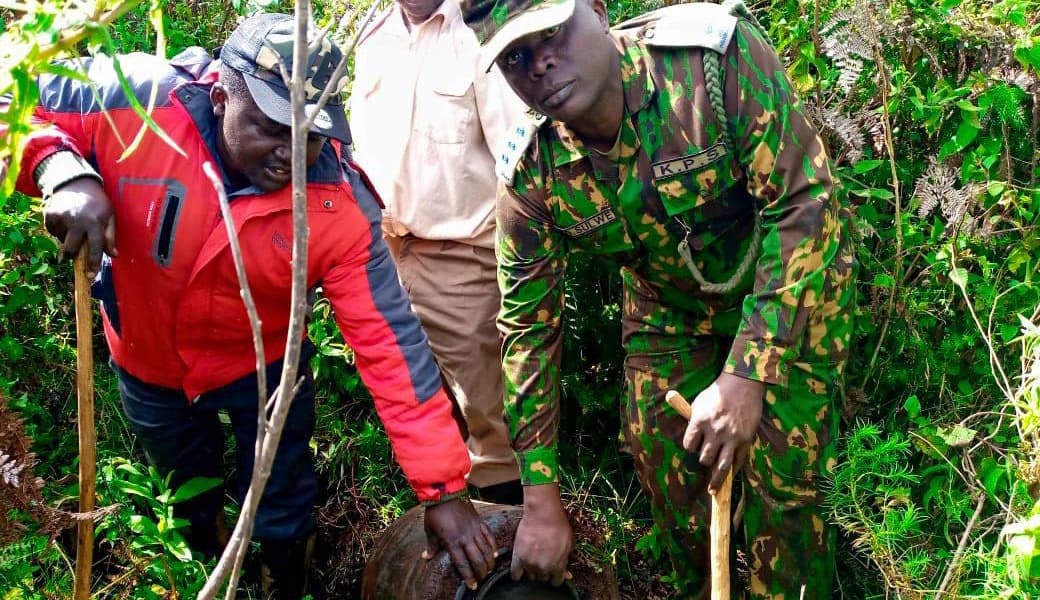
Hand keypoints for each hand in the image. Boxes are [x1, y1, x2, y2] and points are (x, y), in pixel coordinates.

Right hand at [43, 177, 115, 278]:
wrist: (76, 182)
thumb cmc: (97, 202)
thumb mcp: (109, 216)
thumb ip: (110, 236)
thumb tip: (113, 255)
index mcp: (94, 222)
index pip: (95, 248)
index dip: (93, 263)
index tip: (90, 276)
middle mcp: (76, 220)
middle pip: (71, 249)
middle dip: (72, 255)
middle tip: (75, 254)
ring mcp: (61, 217)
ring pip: (61, 241)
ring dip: (67, 239)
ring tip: (74, 226)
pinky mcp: (49, 214)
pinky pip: (52, 232)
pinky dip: (58, 231)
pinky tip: (65, 221)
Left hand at [424, 497, 497, 589]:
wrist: (446, 493)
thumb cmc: (436, 512)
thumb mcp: (430, 530)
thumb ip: (431, 546)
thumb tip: (426, 557)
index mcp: (452, 542)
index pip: (462, 564)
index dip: (468, 577)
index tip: (472, 585)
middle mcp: (465, 538)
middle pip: (477, 559)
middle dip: (481, 572)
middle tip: (482, 579)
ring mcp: (474, 529)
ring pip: (486, 550)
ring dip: (489, 562)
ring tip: (490, 570)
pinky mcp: (479, 522)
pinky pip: (489, 536)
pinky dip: (493, 546)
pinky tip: (496, 554)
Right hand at [510, 484, 572, 585]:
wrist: (543, 514)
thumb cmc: (558, 526)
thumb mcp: (569, 545)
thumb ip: (566, 561)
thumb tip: (567, 575)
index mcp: (557, 567)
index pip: (556, 582)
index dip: (556, 576)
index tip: (554, 570)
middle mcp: (543, 569)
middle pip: (543, 579)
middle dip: (544, 571)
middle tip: (543, 560)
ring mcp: (529, 564)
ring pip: (530, 576)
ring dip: (532, 570)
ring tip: (533, 559)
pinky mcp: (518, 558)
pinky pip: (515, 574)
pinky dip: (517, 574)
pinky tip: (520, 569)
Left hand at [682, 372, 764, 493]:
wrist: (742, 385)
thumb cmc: (717, 393)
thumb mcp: (698, 404)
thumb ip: (693, 422)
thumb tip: (691, 441)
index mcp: (699, 421)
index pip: (688, 445)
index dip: (689, 448)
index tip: (692, 448)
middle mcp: (714, 431)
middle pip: (704, 457)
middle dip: (703, 461)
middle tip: (705, 461)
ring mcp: (730, 437)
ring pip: (721, 466)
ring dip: (716, 478)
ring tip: (713, 490)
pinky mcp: (744, 440)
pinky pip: (738, 461)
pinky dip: (733, 471)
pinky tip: (730, 477)